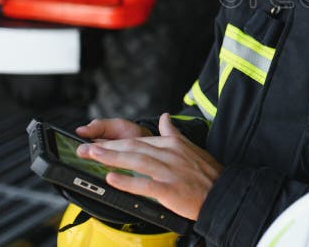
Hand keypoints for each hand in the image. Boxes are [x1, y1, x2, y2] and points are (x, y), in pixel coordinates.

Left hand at [76, 113, 222, 219]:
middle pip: (134, 147)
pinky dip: (127, 181)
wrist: (223, 192)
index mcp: (173, 144)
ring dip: (112, 158)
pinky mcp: (170, 189)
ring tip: (93, 156)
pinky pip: (144, 184)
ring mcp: (169, 171)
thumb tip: (164, 117)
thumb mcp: (191, 147)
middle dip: (107, 147)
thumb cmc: (207, 172)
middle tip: (85, 148)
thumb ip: (173, 133)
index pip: (140, 140)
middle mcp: (170, 154)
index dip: (117, 141)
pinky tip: (112, 179)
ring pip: (136, 161)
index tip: (98, 142)